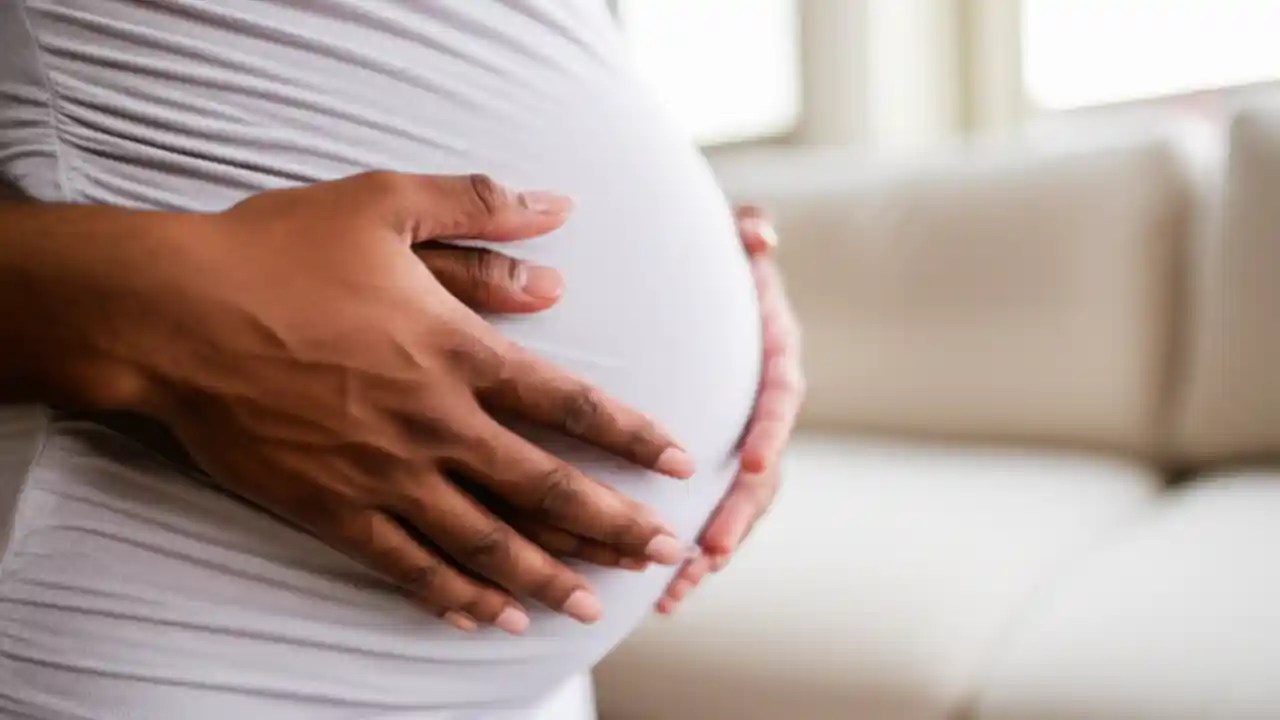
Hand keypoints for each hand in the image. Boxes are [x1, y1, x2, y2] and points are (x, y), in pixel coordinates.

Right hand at [25, 172, 696, 632]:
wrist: (173, 313)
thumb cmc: (277, 249)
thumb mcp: (385, 203)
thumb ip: (479, 210)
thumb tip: (559, 215)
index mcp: (456, 350)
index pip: (569, 401)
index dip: (631, 434)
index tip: (680, 464)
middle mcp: (434, 421)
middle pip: (542, 485)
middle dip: (609, 525)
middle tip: (658, 556)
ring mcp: (384, 472)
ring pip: (483, 539)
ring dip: (544, 575)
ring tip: (590, 606)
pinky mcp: (332, 507)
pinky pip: (405, 563)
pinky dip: (450, 594)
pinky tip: (486, 617)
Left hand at [657, 205, 803, 612]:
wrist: (712, 298)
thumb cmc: (720, 265)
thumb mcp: (735, 245)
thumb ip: (746, 234)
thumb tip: (759, 233)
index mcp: (773, 357)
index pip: (778, 396)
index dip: (769, 430)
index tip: (754, 465)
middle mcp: (765, 408)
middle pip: (763, 472)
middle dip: (738, 515)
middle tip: (710, 553)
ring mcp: (744, 443)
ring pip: (738, 508)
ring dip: (710, 550)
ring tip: (676, 591)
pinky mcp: (719, 467)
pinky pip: (712, 515)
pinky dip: (691, 554)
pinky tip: (661, 597)